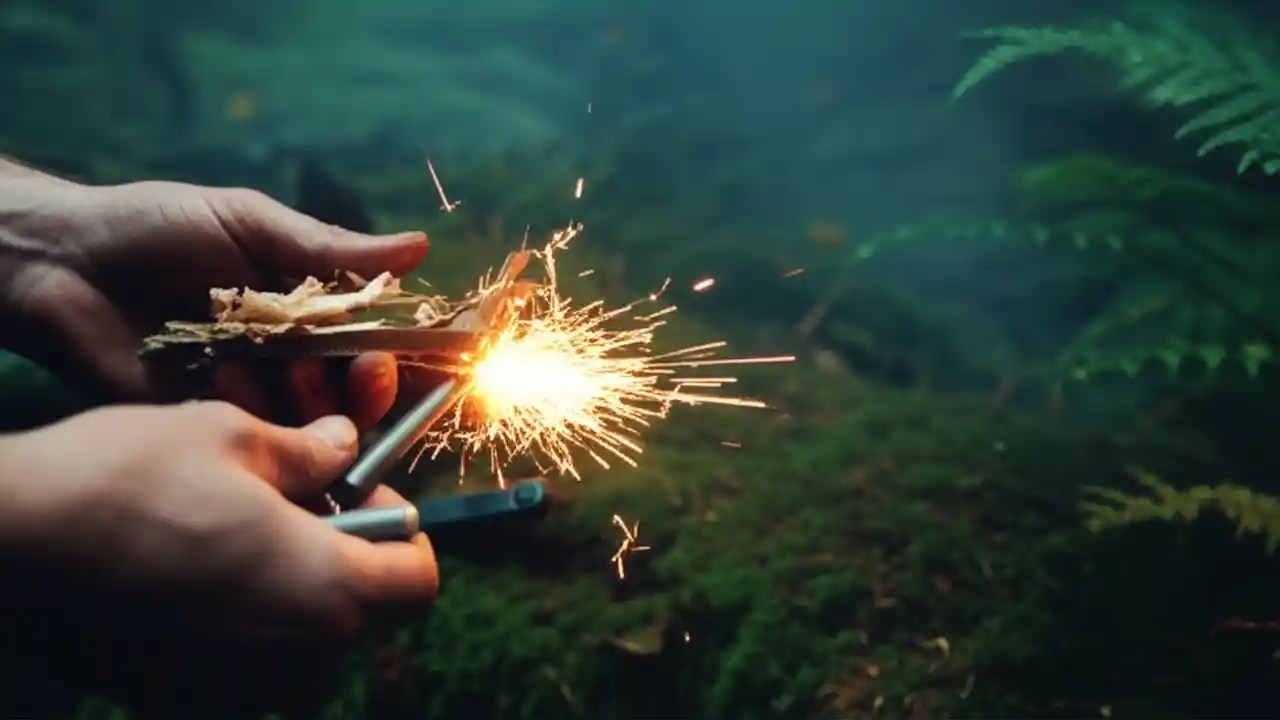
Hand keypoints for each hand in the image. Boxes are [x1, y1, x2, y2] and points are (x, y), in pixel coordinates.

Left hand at [0, 163, 428, 423]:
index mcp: (306, 308)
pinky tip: (228, 371)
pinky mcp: (208, 423)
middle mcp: (287, 356)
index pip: (377, 339)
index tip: (444, 358)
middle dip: (373, 386)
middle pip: (357, 393)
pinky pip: (256, 436)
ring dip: (314, 399)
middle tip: (366, 369)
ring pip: (315, 422)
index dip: (411, 353)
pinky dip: (256, 410)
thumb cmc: (155, 228)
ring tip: (282, 362)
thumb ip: (332, 248)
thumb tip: (421, 247)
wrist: (61, 261)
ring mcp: (250, 392)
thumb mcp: (252, 224)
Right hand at [0, 400, 437, 636]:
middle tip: (308, 490)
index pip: (417, 583)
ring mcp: (241, 657)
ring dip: (305, 564)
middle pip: (367, 601)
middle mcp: (291, 636)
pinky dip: (260, 587)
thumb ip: (308, 449)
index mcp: (319, 580)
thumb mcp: (235, 436)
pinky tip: (218, 541)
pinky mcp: (196, 660)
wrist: (23, 527)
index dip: (407, 530)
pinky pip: (260, 631)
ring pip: (313, 618)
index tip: (368, 489)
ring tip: (257, 511)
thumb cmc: (133, 473)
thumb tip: (345, 442)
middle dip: (353, 542)